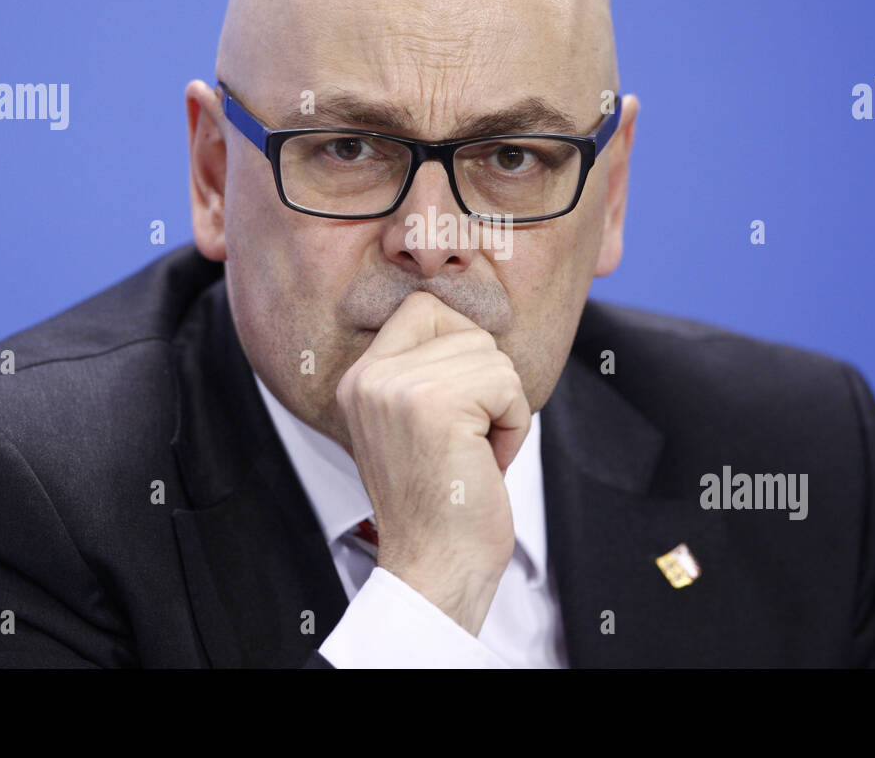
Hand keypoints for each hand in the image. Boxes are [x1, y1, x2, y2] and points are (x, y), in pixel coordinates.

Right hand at [335, 290, 531, 635]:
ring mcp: (400, 388)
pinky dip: (514, 425)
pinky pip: (508, 385)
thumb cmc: (441, 501)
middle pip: (467, 330)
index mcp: (360, 378)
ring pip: (493, 358)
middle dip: (488, 382)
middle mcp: (371, 377)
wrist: (435, 567)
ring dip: (503, 408)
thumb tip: (475, 323)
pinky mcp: (436, 404)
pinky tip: (485, 461)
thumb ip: (429, 370)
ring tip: (474, 452)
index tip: (464, 400)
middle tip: (468, 437)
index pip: (423, 307)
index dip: (461, 342)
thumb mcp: (414, 422)